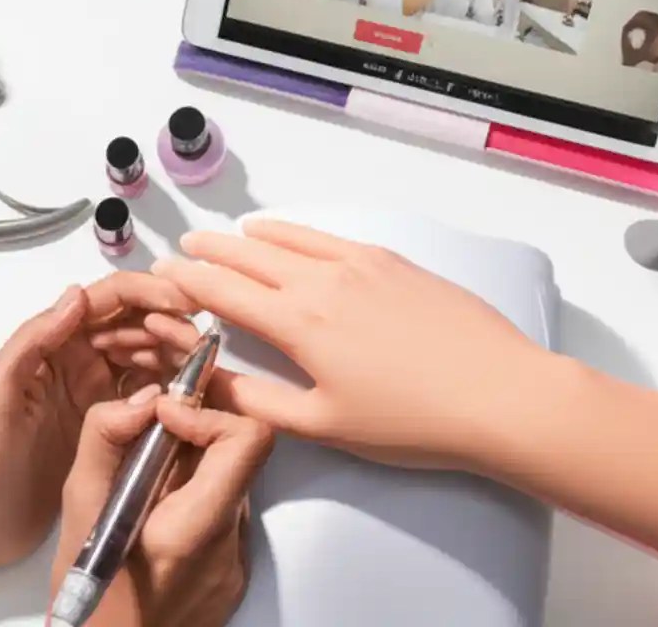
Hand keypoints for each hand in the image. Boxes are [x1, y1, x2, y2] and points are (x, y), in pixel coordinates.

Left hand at [0, 274, 195, 567]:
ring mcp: (97, 393)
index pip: (106, 300)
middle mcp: (78, 359)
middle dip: (170, 325)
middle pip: (135, 323)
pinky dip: (171, 390)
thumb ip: (32, 341)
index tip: (184, 308)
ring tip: (200, 372)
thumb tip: (80, 293)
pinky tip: (189, 399)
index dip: (147, 295)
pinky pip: (148, 395)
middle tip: (199, 351)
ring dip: (176, 355)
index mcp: (51, 342)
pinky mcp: (111, 426)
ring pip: (148, 357)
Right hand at [51, 392, 271, 626]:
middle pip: (235, 458)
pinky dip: (194, 503)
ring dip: (192, 469)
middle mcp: (228, 545)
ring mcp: (235, 565)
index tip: (166, 418)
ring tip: (144, 484)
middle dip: (194, 434)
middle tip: (149, 436)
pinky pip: (224, 519)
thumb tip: (145, 398)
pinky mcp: (233, 578)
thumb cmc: (86, 593)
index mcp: (194, 527)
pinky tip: (155, 521)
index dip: (211, 413)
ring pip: (228, 487)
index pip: (247, 441)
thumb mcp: (78, 508)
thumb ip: (106, 440)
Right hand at [146, 219, 564, 469]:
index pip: (221, 291)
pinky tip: (285, 234)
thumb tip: (208, 380)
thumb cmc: (408, 421)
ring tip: (224, 237)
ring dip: (246, 237)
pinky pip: (325, 236)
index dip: (184, 282)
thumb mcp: (323, 425)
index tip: (159, 276)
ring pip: (286, 238)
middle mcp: (319, 280)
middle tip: (180, 250)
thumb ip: (258, 400)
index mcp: (296, 322)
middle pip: (246, 255)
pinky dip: (293, 231)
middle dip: (207, 251)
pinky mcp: (390, 260)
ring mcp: (358, 263)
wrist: (499, 393)